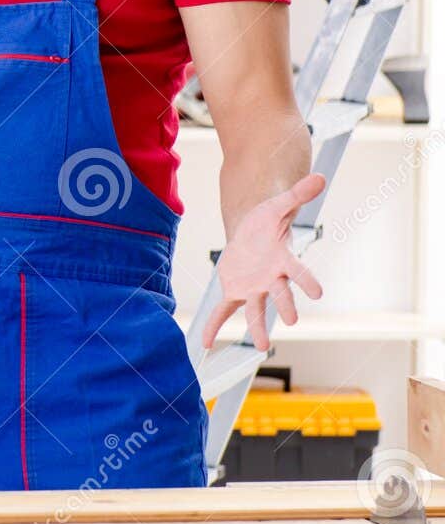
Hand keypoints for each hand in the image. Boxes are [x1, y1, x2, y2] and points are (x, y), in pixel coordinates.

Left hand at [201, 172, 325, 351]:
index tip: (318, 292)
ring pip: (255, 310)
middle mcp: (271, 279)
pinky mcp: (235, 291)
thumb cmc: (267, 221)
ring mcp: (253, 288)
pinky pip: (224, 311)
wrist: (250, 231)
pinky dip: (214, 326)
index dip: (307, 281)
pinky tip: (205, 343)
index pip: (299, 272)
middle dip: (285, 306)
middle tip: (290, 321)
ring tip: (260, 346)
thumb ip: (297, 193)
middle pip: (279, 294)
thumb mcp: (278, 205)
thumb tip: (318, 177)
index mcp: (282, 260)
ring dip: (257, 327)